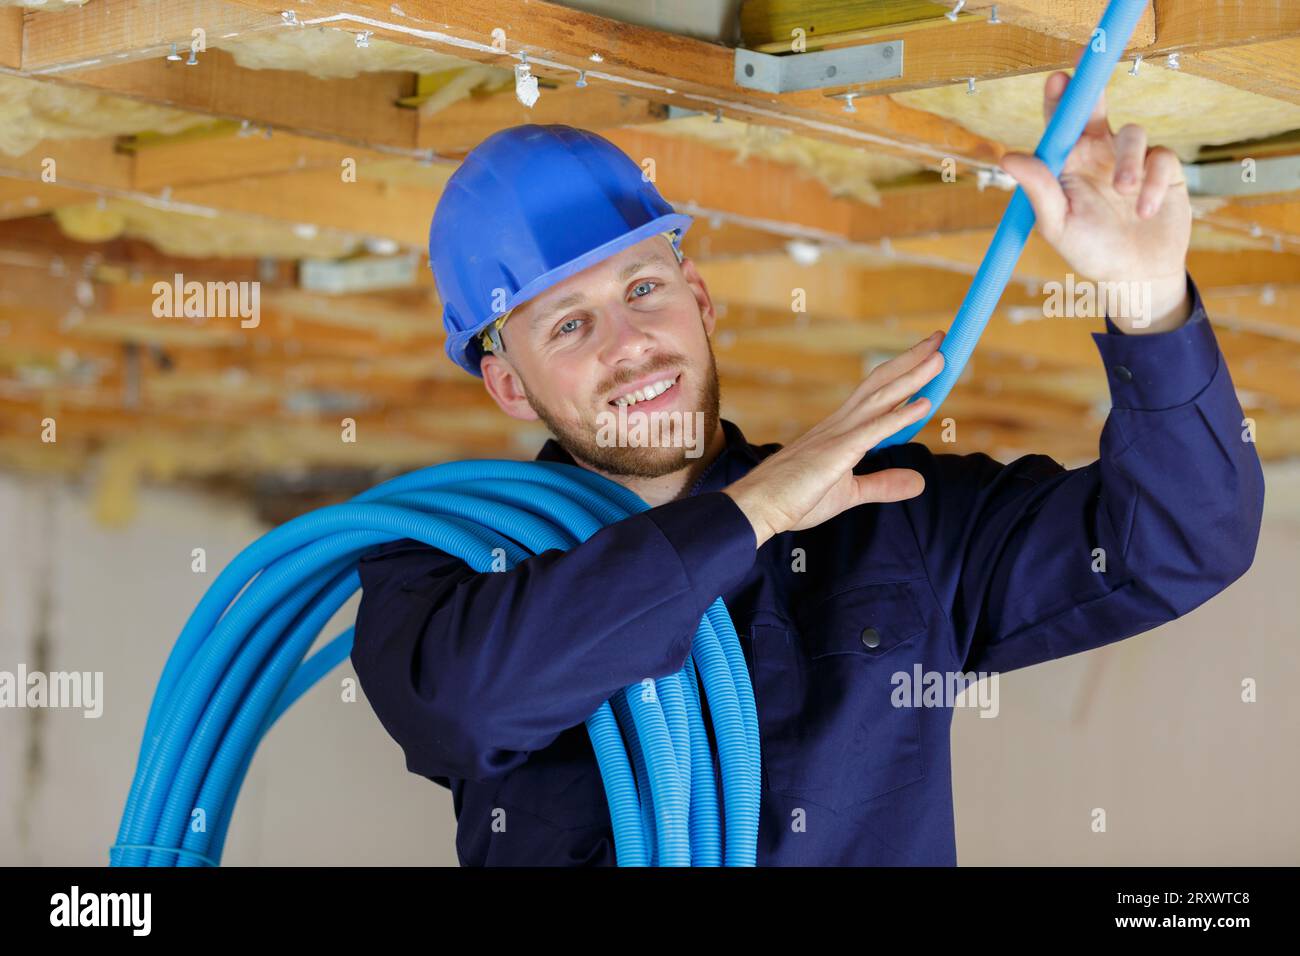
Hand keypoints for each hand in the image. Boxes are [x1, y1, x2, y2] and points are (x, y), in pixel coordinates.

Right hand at [722, 331, 944, 547]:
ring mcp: (837, 435)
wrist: (756, 508)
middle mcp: (839, 424)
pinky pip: (874, 431)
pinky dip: (900, 416)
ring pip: (880, 398)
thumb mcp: (849, 492)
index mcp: (840, 431)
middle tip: (940, 338)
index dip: (904, 373)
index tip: (928, 357)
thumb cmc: (793, 499)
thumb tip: (917, 481)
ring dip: (913, 377)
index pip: (877, 394)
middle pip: (881, 384)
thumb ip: (883, 484)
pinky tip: (925, 403)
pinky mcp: (836, 453)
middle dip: (912, 360)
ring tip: (941, 358)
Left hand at [998, 70, 1192, 330]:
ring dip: (1128, 160)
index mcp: (1068, 165)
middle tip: (1090, 65)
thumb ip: (1039, 189)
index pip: (1059, 125)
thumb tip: (1007, 157)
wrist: (1136, 276)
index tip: (1056, 79)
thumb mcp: (1058, 225)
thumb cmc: (1090, 251)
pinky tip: (1145, 210)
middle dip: (1093, 88)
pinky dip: (1152, 182)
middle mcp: (1098, 155)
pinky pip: (1161, 157)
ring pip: (1133, 133)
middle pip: (1095, 110)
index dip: (1058, 99)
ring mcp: (1132, 159)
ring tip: (1124, 191)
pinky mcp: (1163, 169)